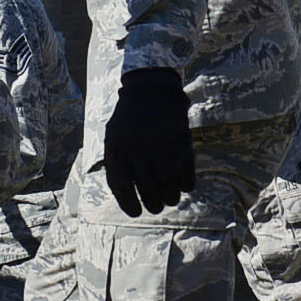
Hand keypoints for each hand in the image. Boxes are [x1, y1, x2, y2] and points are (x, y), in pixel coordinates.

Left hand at [102, 67, 194, 215]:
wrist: (151, 88)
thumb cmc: (130, 118)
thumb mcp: (113, 136)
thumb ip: (116, 163)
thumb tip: (124, 195)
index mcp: (118, 148)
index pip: (121, 186)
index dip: (129, 204)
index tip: (136, 213)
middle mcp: (138, 148)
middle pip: (147, 188)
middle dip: (153, 204)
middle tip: (157, 207)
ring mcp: (160, 145)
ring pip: (168, 184)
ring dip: (171, 197)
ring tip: (170, 198)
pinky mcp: (180, 141)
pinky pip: (186, 172)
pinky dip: (186, 185)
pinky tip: (184, 186)